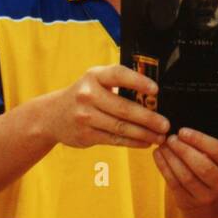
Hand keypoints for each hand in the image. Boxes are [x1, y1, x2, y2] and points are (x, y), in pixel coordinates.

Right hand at [44, 65, 169, 149]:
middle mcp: (88, 95)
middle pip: (124, 108)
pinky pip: (114, 139)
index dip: (138, 81)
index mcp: (94, 76)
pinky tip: (145, 142)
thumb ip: (119, 84)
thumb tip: (153, 96)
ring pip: (121, 127)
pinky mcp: (86, 135)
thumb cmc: (84, 94)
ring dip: (144, 133)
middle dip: (148, 118)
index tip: (156, 90)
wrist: (52, 115)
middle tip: (166, 124)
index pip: (119, 75)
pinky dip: (133, 142)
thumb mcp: (95, 81)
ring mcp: (85, 116)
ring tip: (160, 136)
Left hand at [153, 128, 217, 216]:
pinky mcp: (189, 202)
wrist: (213, 200)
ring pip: (187, 177)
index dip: (200, 140)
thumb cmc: (212, 168)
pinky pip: (174, 184)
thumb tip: (183, 129)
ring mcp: (205, 195)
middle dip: (184, 150)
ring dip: (172, 158)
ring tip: (163, 145)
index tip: (183, 131)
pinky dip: (164, 167)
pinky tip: (158, 155)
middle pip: (203, 167)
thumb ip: (206, 145)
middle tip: (171, 138)